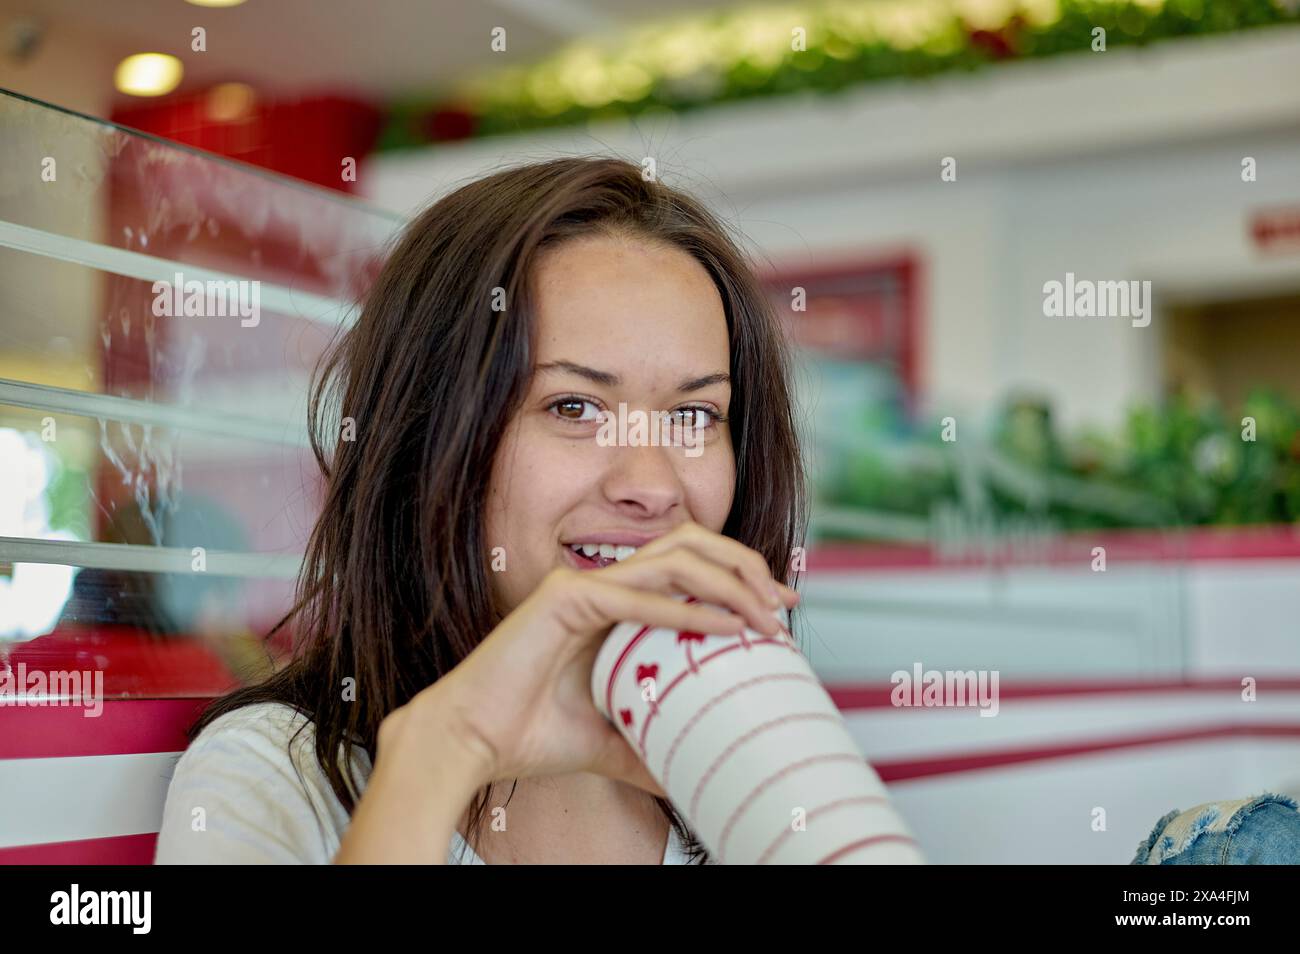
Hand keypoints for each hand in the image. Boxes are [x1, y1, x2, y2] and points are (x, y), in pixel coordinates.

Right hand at [394, 521, 799, 796]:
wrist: (470, 743)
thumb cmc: (529, 734)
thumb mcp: (609, 739)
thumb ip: (650, 744)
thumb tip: (691, 775)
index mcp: (611, 603)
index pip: (687, 568)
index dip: (738, 578)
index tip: (779, 611)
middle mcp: (600, 583)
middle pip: (689, 545)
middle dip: (744, 565)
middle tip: (783, 602)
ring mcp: (580, 585)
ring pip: (671, 558)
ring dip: (726, 582)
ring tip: (763, 617)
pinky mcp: (562, 599)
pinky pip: (633, 596)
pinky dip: (683, 610)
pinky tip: (723, 629)